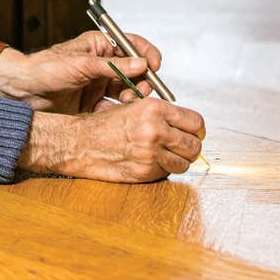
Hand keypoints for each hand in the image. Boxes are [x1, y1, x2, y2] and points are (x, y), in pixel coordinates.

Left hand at [0, 30, 162, 114]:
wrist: (21, 92)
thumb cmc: (45, 68)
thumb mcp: (81, 65)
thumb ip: (113, 66)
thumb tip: (142, 64)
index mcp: (100, 46)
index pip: (132, 45)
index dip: (147, 55)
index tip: (155, 68)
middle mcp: (103, 64)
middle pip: (134, 71)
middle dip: (143, 81)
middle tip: (143, 93)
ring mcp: (98, 85)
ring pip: (126, 91)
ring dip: (133, 98)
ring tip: (130, 105)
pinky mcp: (92, 104)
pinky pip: (113, 109)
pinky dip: (120, 113)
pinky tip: (120, 118)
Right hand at [18, 96, 205, 181]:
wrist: (81, 143)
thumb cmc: (106, 124)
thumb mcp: (134, 106)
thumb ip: (162, 113)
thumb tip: (187, 123)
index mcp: (155, 109)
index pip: (195, 122)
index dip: (197, 129)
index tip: (195, 132)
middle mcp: (155, 130)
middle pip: (194, 145)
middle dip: (191, 146)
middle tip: (184, 146)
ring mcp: (150, 153)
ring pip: (184, 163)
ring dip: (179, 160)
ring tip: (168, 154)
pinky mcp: (144, 172)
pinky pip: (167, 173)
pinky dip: (164, 169)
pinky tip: (152, 161)